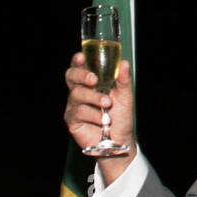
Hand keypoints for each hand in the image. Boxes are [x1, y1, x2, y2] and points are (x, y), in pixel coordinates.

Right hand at [64, 52, 134, 184]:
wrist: (120, 140)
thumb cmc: (121, 117)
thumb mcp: (125, 96)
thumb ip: (123, 80)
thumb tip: (124, 63)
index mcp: (91, 82)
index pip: (79, 67)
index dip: (77, 61)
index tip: (81, 57)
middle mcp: (80, 92)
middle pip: (71, 77)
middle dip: (81, 76)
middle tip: (93, 80)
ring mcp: (75, 106)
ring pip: (76, 95)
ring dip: (93, 98)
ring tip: (107, 104)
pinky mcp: (73, 121)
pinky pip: (78, 112)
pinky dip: (93, 115)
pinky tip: (102, 120)